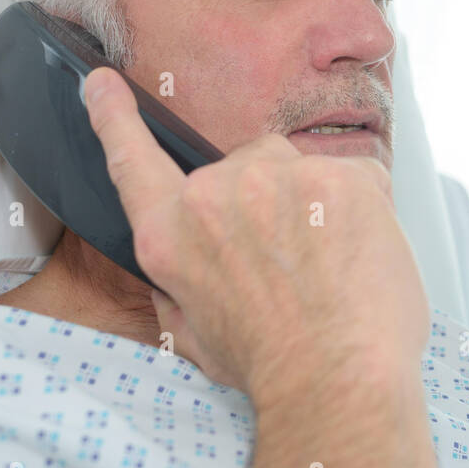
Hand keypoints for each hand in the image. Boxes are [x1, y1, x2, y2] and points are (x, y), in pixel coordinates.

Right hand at [82, 67, 429, 413]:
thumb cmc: (272, 368)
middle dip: (273, 201)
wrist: (335, 384)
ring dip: (318, 204)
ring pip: (304, 170)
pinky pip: (359, 175)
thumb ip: (182, 284)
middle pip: (250, 164)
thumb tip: (184, 269)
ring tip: (329, 267)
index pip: (135, 163)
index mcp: (170, 235)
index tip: (102, 84)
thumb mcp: (196, 334)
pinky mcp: (337, 178)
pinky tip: (360, 255)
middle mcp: (214, 196)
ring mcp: (278, 180)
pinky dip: (366, 209)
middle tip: (295, 263)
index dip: (116, 120)